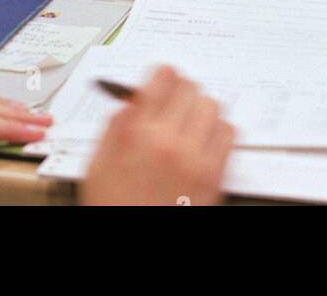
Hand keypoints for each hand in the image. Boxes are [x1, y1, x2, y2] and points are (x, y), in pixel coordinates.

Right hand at [80, 66, 234, 205]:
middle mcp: (169, 141)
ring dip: (202, 109)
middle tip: (175, 102)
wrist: (133, 249)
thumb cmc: (114, 209)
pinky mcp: (214, 176)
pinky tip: (205, 140)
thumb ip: (114, 127)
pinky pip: (229, 133)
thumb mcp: (97, 166)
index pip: (163, 78)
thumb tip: (130, 101)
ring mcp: (195, 158)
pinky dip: (219, 130)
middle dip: (182, 91)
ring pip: (213, 107)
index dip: (163, 76)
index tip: (162, 80)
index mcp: (136, 134)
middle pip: (191, 88)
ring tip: (191, 122)